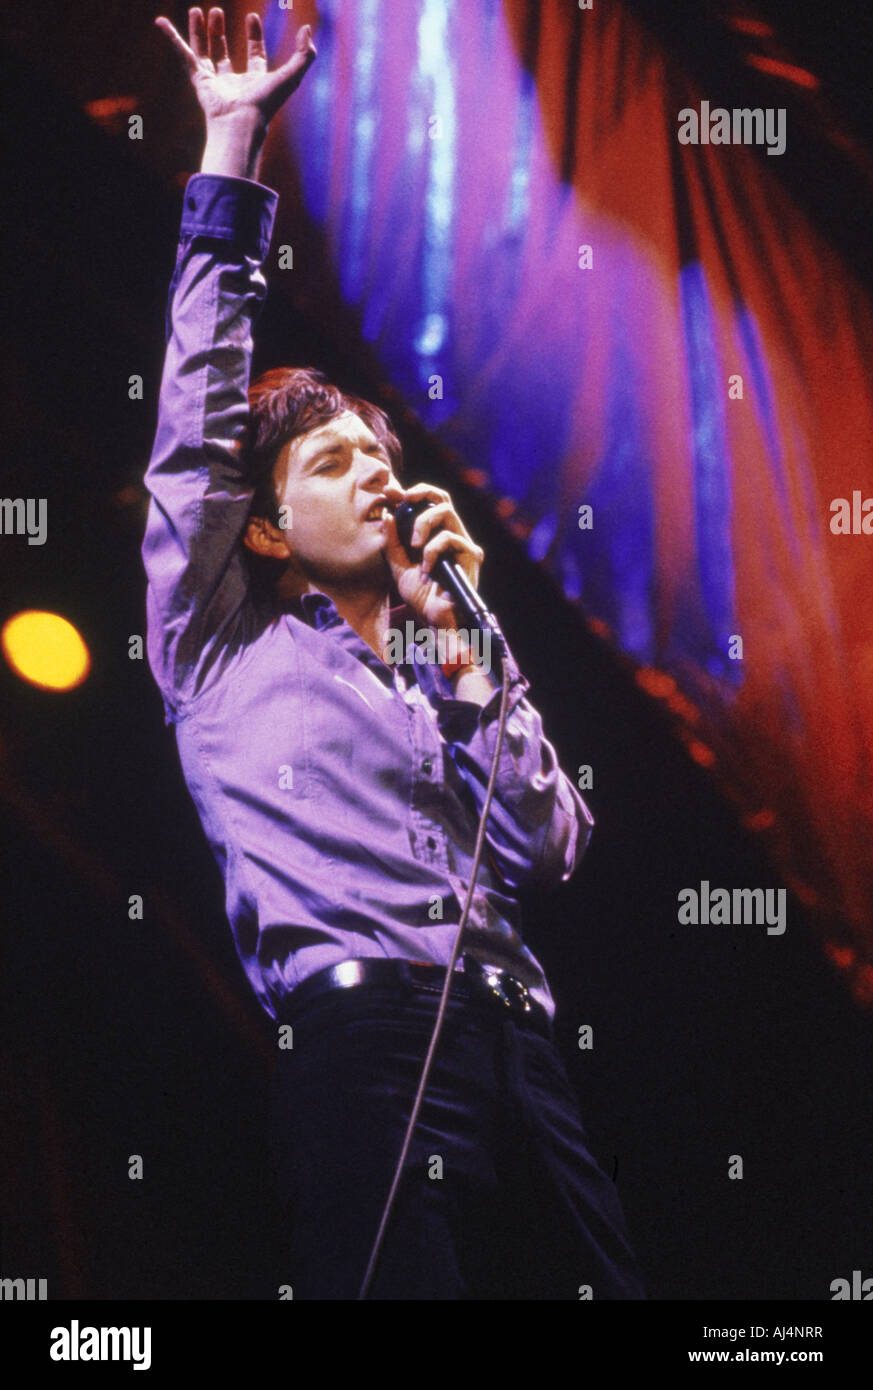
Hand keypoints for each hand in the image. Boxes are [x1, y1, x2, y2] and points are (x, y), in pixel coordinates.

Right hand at [155, 8, 315, 133]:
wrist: (240, 122)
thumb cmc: (266, 103)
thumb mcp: (293, 75)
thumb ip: (306, 54)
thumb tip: (308, 30)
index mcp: (255, 82)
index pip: (255, 55)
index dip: (254, 36)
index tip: (252, 17)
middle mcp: (233, 82)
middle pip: (224, 52)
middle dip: (221, 32)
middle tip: (217, 11)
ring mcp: (214, 82)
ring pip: (203, 52)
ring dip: (200, 31)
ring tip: (197, 11)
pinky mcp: (198, 80)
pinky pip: (182, 54)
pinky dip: (172, 38)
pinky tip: (161, 23)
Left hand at [381, 482, 484, 630]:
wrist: (432, 617)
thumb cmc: (420, 594)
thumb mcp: (398, 564)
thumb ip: (392, 540)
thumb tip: (387, 513)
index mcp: (436, 534)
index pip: (428, 503)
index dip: (410, 492)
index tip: (389, 491)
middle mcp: (453, 534)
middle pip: (442, 497)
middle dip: (420, 494)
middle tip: (404, 500)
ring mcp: (464, 543)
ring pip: (446, 512)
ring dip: (424, 524)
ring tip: (414, 546)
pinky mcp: (472, 555)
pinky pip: (450, 538)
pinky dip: (432, 551)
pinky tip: (427, 568)